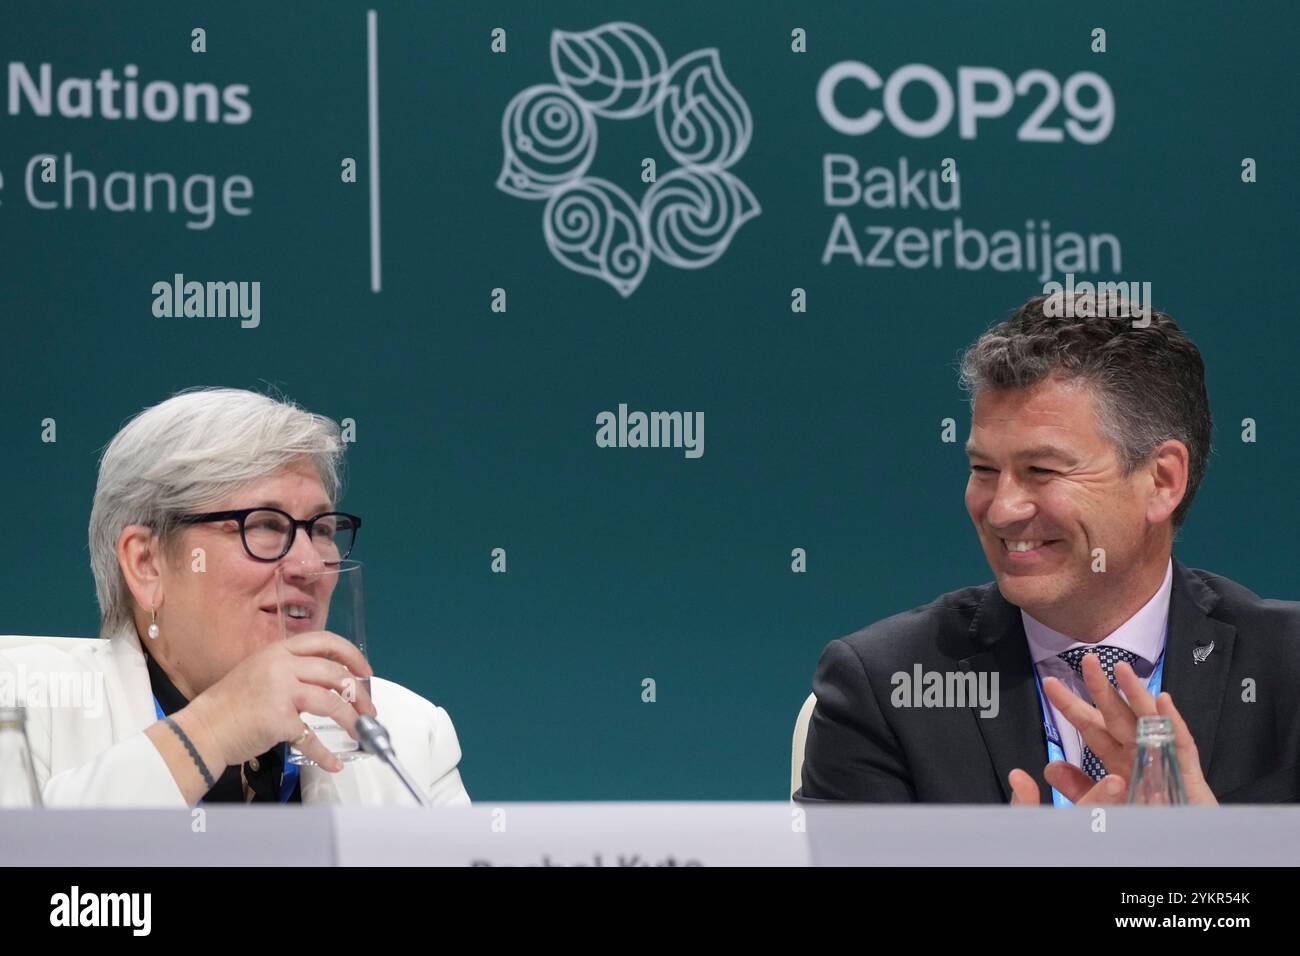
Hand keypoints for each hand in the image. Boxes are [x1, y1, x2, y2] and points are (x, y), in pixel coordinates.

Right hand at [184, 631, 376, 772]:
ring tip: (360, 732)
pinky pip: (311, 737)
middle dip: (358, 694)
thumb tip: (331, 682)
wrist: (202, 730)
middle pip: (334, 674)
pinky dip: (325, 754)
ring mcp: (280, 692)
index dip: (351, 655)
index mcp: (279, 651)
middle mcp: (281, 666)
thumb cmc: (231, 704)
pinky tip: (334, 762)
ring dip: (351, 720)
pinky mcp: (278, 721)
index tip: (365, 671)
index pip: (325, 642)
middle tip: (368, 710)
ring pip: (331, 702)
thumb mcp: (261, 672)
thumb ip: (293, 671)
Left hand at [1011, 655, 1217, 804]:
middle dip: (1102, 689)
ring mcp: (1165, 761)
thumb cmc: (1147, 824)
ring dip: (1137, 694)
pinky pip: (1181, 745)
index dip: (1072, 706)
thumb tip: (1052, 767)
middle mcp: (1141, 756)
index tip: (1050, 685)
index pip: (1091, 729)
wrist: (1182, 848)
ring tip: (1121, 670)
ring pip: (1149, 722)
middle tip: (1086, 661)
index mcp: (1119, 762)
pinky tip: (1162, 701)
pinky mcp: (1189, 775)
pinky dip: (1172, 722)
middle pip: (1117, 718)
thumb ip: (1079, 788)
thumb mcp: (1102, 809)